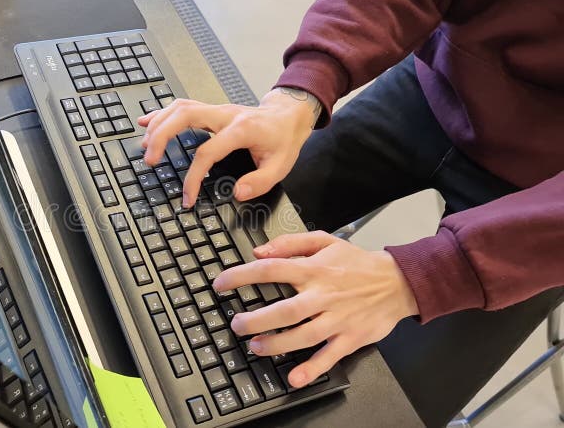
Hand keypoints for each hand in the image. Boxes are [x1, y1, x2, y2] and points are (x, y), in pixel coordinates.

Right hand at [138, 88, 320, 206]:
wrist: (289, 116)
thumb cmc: (283, 140)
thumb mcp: (281, 166)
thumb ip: (259, 181)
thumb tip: (237, 192)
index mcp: (241, 129)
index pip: (207, 151)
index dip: (194, 176)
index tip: (187, 197)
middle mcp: (225, 115)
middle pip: (184, 115)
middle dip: (162, 136)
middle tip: (150, 159)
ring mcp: (216, 109)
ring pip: (179, 107)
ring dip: (158, 123)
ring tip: (144, 144)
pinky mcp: (211, 110)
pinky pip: (181, 106)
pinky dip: (162, 113)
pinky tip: (146, 122)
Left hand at [212, 231, 418, 387]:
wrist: (397, 282)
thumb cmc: (357, 263)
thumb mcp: (324, 241)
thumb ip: (290, 243)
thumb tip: (259, 251)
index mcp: (313, 270)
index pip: (270, 270)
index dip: (241, 276)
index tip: (221, 284)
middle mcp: (323, 295)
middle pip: (285, 309)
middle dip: (256, 319)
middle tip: (236, 324)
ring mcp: (336, 319)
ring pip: (304, 335)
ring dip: (277, 344)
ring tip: (255, 347)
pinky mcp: (350, 338)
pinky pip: (329, 356)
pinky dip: (312, 369)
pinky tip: (295, 377)